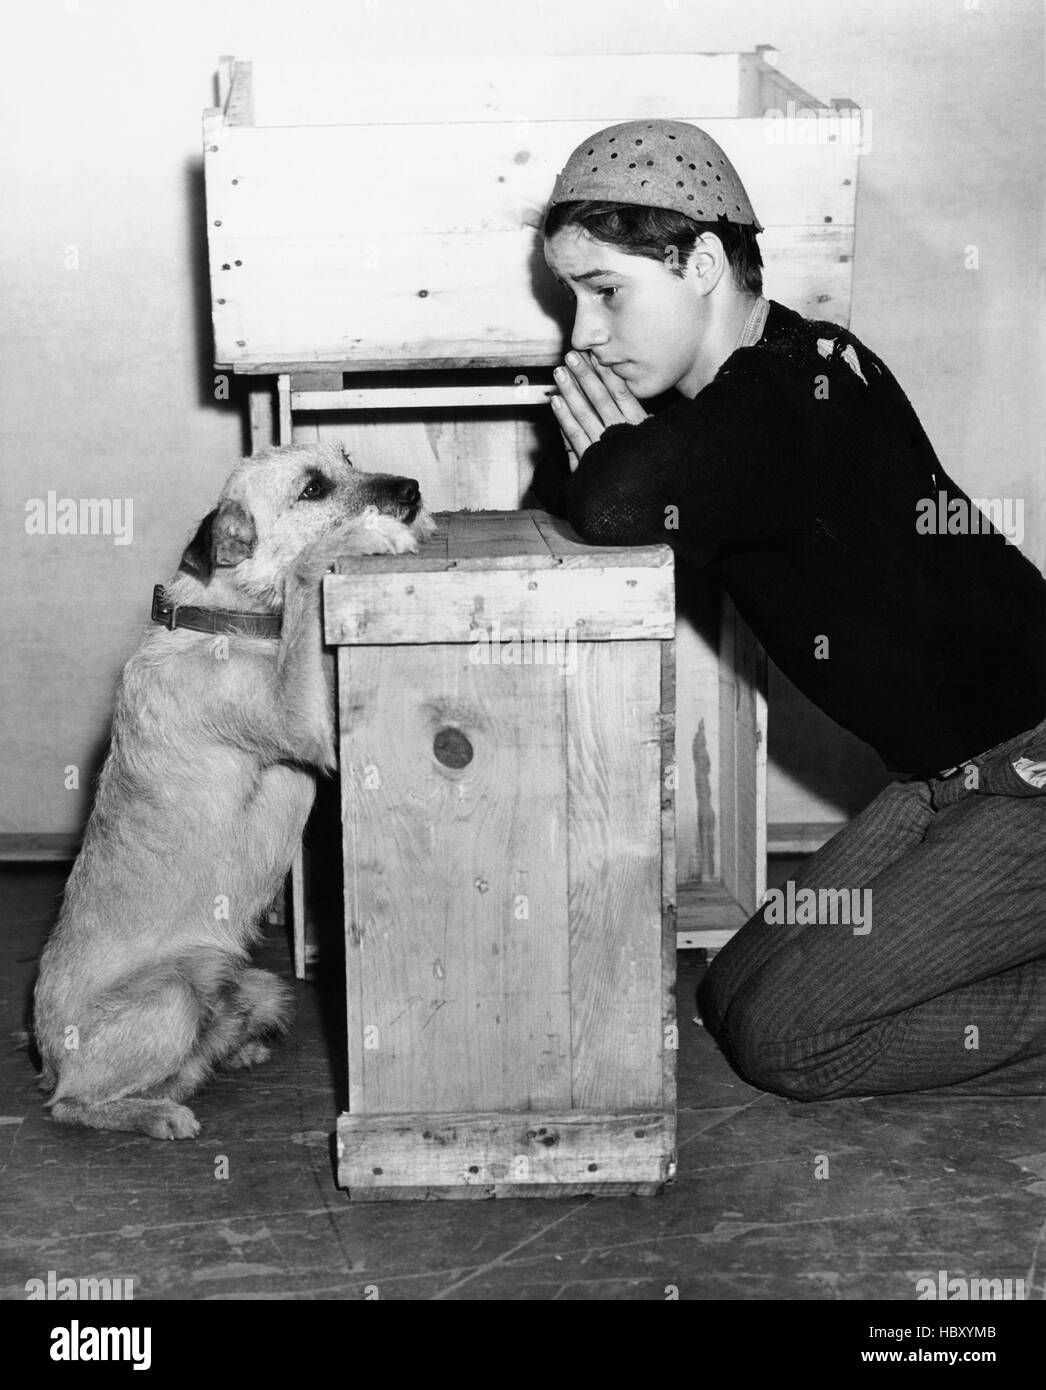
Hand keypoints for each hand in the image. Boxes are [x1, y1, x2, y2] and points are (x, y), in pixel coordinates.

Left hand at [551, 351, 648, 470]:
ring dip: (570, 391)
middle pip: (599, 397)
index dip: (606, 373)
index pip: (620, 392)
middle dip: (584, 375)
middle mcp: (621, 433)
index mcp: (639, 425)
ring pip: (583, 413)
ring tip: (559, 372)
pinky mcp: (589, 461)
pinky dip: (563, 417)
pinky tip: (556, 401)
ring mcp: (604, 447)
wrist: (643, 501)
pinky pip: (573, 435)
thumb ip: (645, 419)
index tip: (595, 356)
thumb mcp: (655, 438)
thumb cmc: (650, 466)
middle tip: (571, 356)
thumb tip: (633, 395)